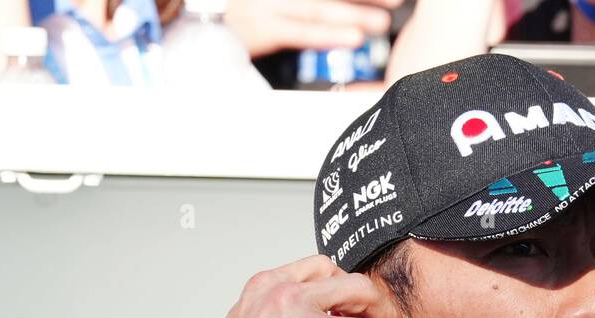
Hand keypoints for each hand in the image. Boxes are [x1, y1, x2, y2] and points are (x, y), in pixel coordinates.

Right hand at [225, 0, 403, 57]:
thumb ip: (311, 4)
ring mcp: (263, 1)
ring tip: (382, 22)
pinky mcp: (257, 27)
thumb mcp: (282, 3)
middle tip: (397, 0)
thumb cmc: (246, 7)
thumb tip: (343, 7)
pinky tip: (352, 38)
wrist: (197, 16)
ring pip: (316, 5)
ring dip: (353, 13)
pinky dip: (325, 34)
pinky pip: (297, 31)